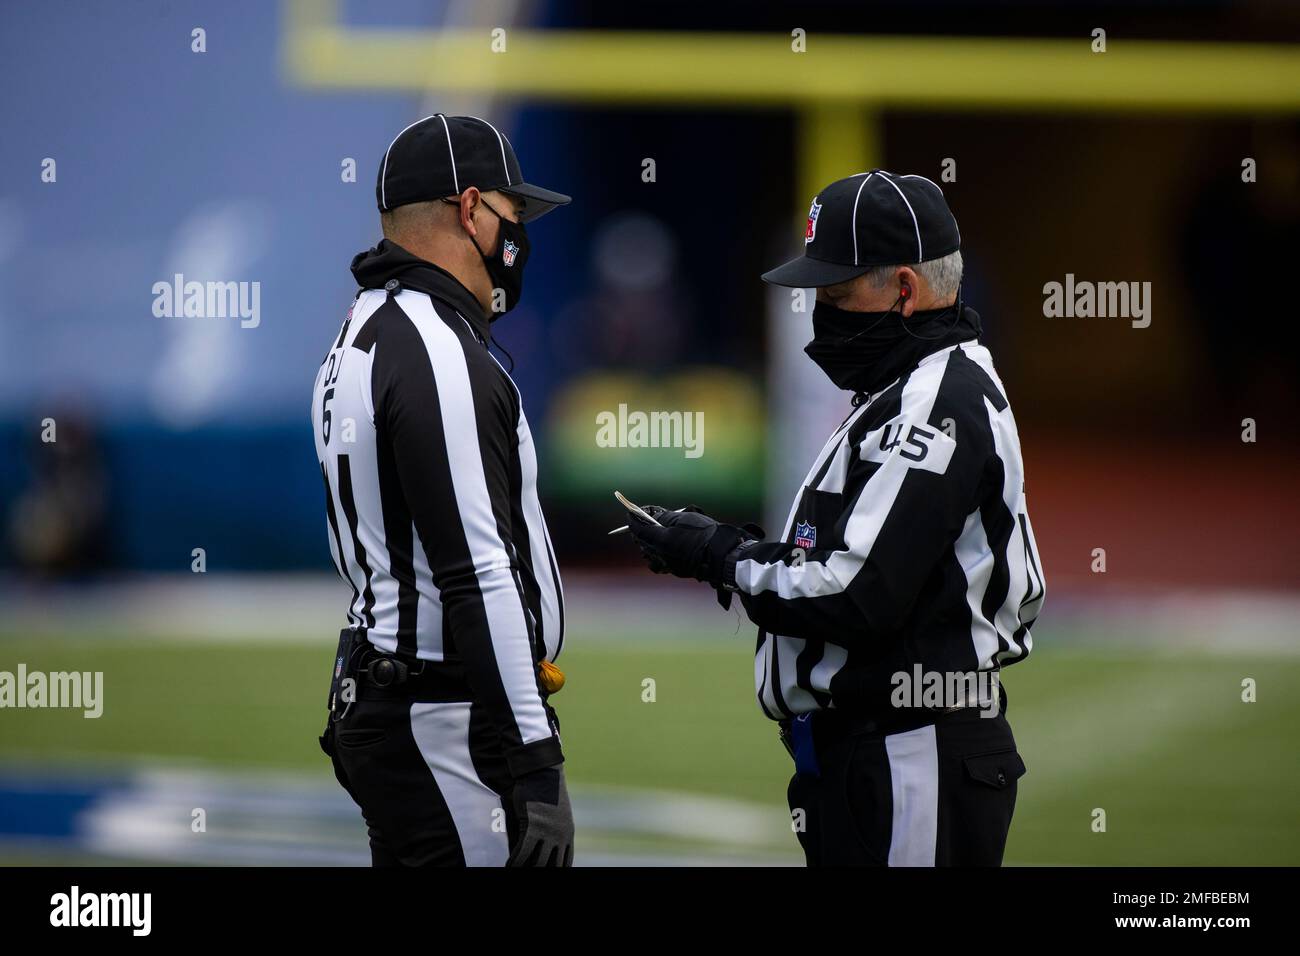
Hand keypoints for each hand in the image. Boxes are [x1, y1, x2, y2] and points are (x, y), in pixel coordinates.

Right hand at [507, 765, 573, 866]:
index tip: (548, 873)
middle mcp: (560, 837)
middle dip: (539, 871)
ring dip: (525, 869)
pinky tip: (509, 866)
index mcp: (567, 835)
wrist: (543, 774)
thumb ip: (556, 833)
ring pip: (536, 863)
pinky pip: (522, 853)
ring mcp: (547, 833)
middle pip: (550, 866)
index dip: (557, 871)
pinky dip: (515, 862)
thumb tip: (550, 848)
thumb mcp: (558, 815)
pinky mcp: (532, 827)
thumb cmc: (548, 793)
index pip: (565, 863)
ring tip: (516, 871)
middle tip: (528, 872)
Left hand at [627, 506, 753, 586]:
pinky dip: (659, 553)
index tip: (630, 513)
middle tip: (642, 521)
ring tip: (653, 534)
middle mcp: (661, 556)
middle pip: (642, 544)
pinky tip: (664, 547)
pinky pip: (661, 562)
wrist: (723, 554)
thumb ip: (665, 518)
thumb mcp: (684, 518)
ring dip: (648, 544)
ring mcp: (669, 565)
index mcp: (660, 542)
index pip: (638, 530)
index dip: (633, 520)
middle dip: (640, 532)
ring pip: (650, 555)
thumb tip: (654, 518)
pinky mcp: (678, 571)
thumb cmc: (705, 533)